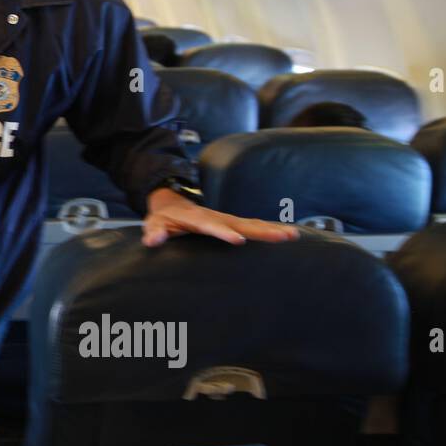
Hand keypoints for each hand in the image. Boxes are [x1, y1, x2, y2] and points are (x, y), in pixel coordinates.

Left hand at [142, 188, 299, 247]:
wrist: (172, 205)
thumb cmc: (164, 219)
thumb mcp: (154, 224)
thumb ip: (154, 232)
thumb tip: (153, 240)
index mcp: (197, 219)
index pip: (211, 226)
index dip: (223, 232)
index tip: (238, 240)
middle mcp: (216, 217)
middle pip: (240, 223)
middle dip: (261, 230)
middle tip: (282, 236)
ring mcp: (226, 219)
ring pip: (251, 224)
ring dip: (272, 229)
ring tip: (292, 235)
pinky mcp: (233, 223)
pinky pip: (253, 225)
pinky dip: (270, 229)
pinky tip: (288, 234)